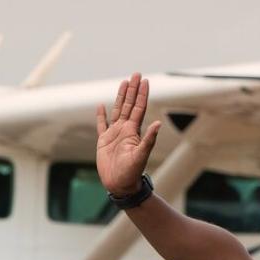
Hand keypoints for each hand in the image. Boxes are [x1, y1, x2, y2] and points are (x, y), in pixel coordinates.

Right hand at [96, 73, 161, 198]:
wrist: (120, 185)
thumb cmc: (131, 173)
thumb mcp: (141, 155)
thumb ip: (149, 139)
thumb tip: (158, 123)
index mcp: (133, 131)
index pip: (138, 108)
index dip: (141, 94)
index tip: (144, 80)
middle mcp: (125, 129)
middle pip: (129, 105)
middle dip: (132, 90)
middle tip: (135, 74)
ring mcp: (114, 134)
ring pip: (117, 110)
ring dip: (120, 97)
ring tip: (123, 83)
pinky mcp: (103, 141)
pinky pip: (101, 125)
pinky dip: (101, 115)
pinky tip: (101, 106)